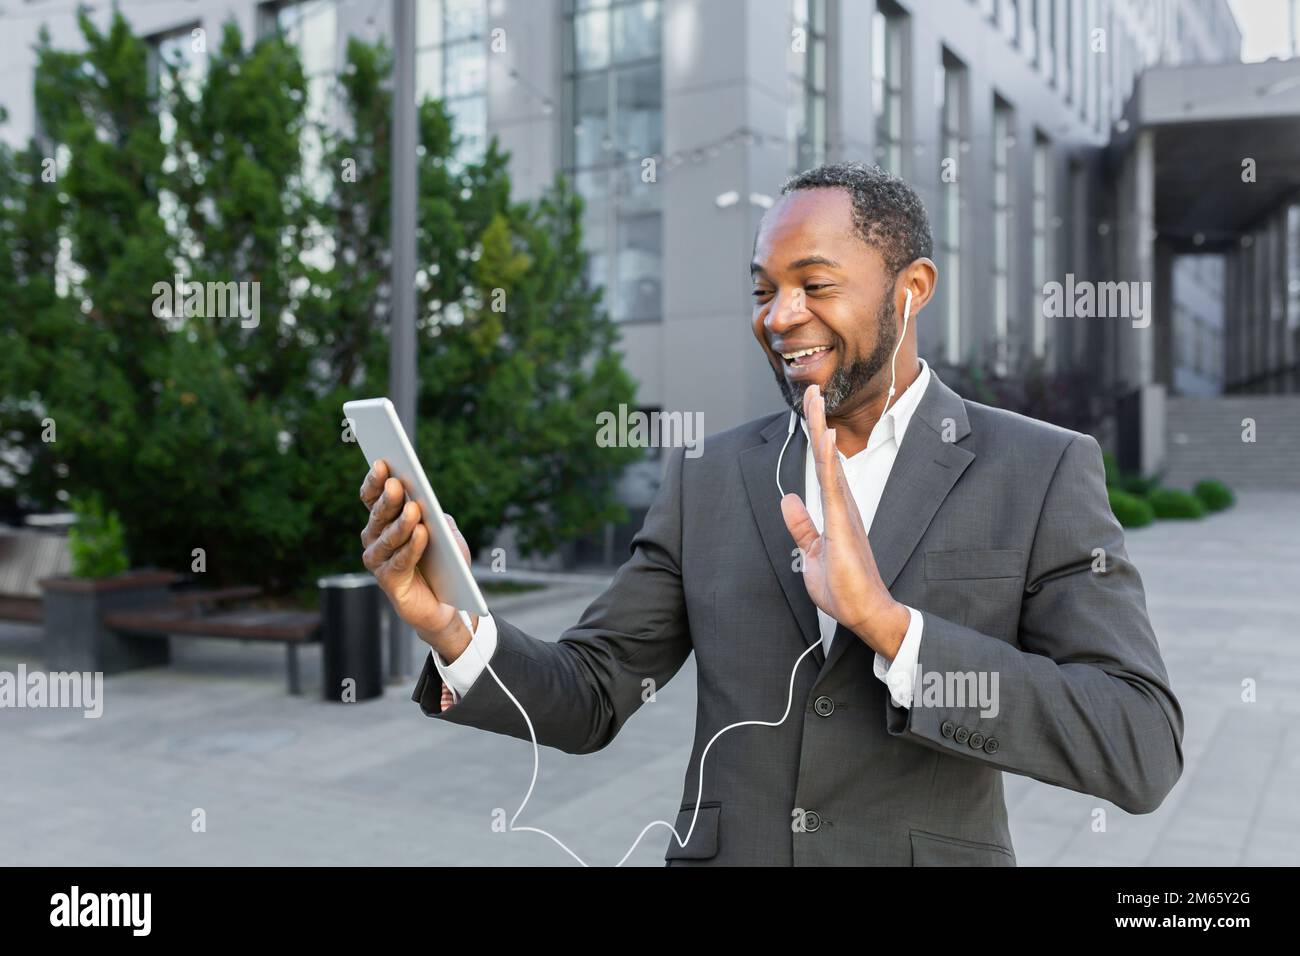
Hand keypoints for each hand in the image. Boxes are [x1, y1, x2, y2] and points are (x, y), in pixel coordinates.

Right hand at [359, 459, 477, 662]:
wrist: (448, 602)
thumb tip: (429, 506)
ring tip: (414, 509)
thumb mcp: (448, 535)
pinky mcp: (389, 581)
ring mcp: (379, 560)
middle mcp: (375, 538)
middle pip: (378, 514)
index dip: (375, 480)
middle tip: (396, 483)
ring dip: (401, 522)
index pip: (372, 496)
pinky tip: (421, 533)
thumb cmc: (445, 563)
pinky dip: (412, 546)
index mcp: (384, 520)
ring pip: (387, 537)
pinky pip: (400, 560)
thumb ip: (439, 518)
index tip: (382, 461)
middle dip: (387, 498)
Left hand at [779, 384, 909, 659]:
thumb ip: (801, 526)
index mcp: (837, 509)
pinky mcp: (843, 523)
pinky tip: (825, 437)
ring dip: (821, 430)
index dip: (815, 437)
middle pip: (828, 454)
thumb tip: (788, 500)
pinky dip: (828, 459)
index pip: (823, 465)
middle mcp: (844, 504)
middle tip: (811, 390)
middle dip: (818, 421)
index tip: (809, 411)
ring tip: (814, 401)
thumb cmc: (844, 587)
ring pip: (830, 461)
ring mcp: (845, 511)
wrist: (863, 611)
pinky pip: (834, 484)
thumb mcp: (812, 553)